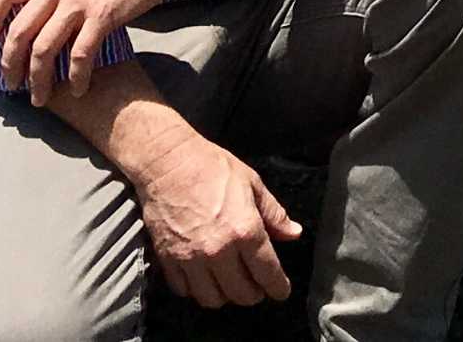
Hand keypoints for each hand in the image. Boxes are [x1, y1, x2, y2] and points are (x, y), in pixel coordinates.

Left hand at [0, 0, 181, 106]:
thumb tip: (47, 8)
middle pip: (20, 31)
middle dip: (10, 64)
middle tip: (11, 84)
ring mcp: (79, 1)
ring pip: (44, 49)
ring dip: (38, 80)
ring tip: (40, 98)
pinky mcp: (103, 15)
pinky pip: (80, 54)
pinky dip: (76, 77)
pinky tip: (79, 89)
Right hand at [135, 131, 299, 307]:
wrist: (168, 163)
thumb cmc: (214, 168)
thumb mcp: (253, 184)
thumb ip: (274, 214)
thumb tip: (294, 234)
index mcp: (245, 230)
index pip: (267, 272)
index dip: (278, 287)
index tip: (281, 292)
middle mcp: (218, 251)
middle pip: (241, 293)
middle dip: (254, 294)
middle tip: (258, 287)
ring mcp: (190, 259)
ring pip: (212, 299)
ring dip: (226, 296)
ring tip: (231, 284)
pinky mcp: (168, 260)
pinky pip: (185, 290)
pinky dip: (197, 290)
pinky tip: (205, 278)